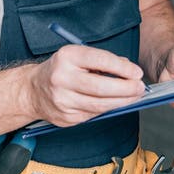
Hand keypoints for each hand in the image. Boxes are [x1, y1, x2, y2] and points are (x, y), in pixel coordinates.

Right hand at [28, 45, 146, 127]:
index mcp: (67, 57)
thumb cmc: (62, 69)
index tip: (137, 73)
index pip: (99, 60)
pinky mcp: (66, 117)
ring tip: (134, 96)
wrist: (33, 90)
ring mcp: (63, 100)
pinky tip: (116, 103)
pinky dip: (108, 108)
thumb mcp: (78, 56)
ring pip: (100, 104)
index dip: (122, 68)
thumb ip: (103, 61)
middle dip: (126, 89)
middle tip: (140, 88)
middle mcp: (62, 78)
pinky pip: (93, 114)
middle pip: (101, 87)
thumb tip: (130, 71)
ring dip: (122, 102)